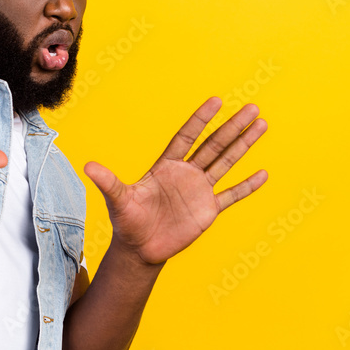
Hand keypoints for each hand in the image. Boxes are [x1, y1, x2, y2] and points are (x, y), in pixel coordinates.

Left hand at [84, 97, 267, 266]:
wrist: (139, 248)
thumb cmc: (127, 221)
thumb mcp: (117, 200)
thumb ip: (108, 182)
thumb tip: (87, 165)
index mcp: (166, 166)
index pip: (187, 136)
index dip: (201, 119)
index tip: (216, 100)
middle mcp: (186, 173)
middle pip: (213, 145)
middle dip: (232, 127)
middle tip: (252, 108)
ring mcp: (199, 190)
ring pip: (226, 163)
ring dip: (244, 145)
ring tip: (261, 125)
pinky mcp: (208, 210)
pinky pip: (231, 195)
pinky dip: (246, 185)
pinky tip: (263, 173)